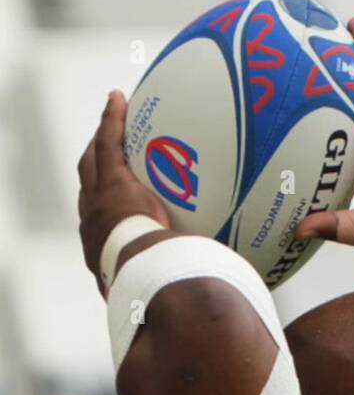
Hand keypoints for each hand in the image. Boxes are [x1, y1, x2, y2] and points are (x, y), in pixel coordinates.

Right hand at [77, 91, 170, 295]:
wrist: (149, 278)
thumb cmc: (162, 293)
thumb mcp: (168, 292)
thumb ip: (186, 287)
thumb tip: (222, 294)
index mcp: (103, 257)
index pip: (101, 232)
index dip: (104, 217)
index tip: (113, 210)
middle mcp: (93, 230)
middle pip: (89, 194)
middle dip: (94, 176)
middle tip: (103, 160)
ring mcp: (99, 204)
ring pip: (92, 166)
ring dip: (99, 145)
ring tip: (110, 125)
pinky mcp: (113, 182)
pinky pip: (109, 142)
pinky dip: (112, 120)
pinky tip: (118, 99)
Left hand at [294, 17, 353, 247]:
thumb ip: (334, 226)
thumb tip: (296, 233)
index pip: (332, 144)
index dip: (309, 132)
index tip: (280, 121)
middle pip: (341, 109)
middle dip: (318, 91)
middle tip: (286, 72)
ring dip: (341, 63)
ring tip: (313, 38)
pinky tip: (352, 26)